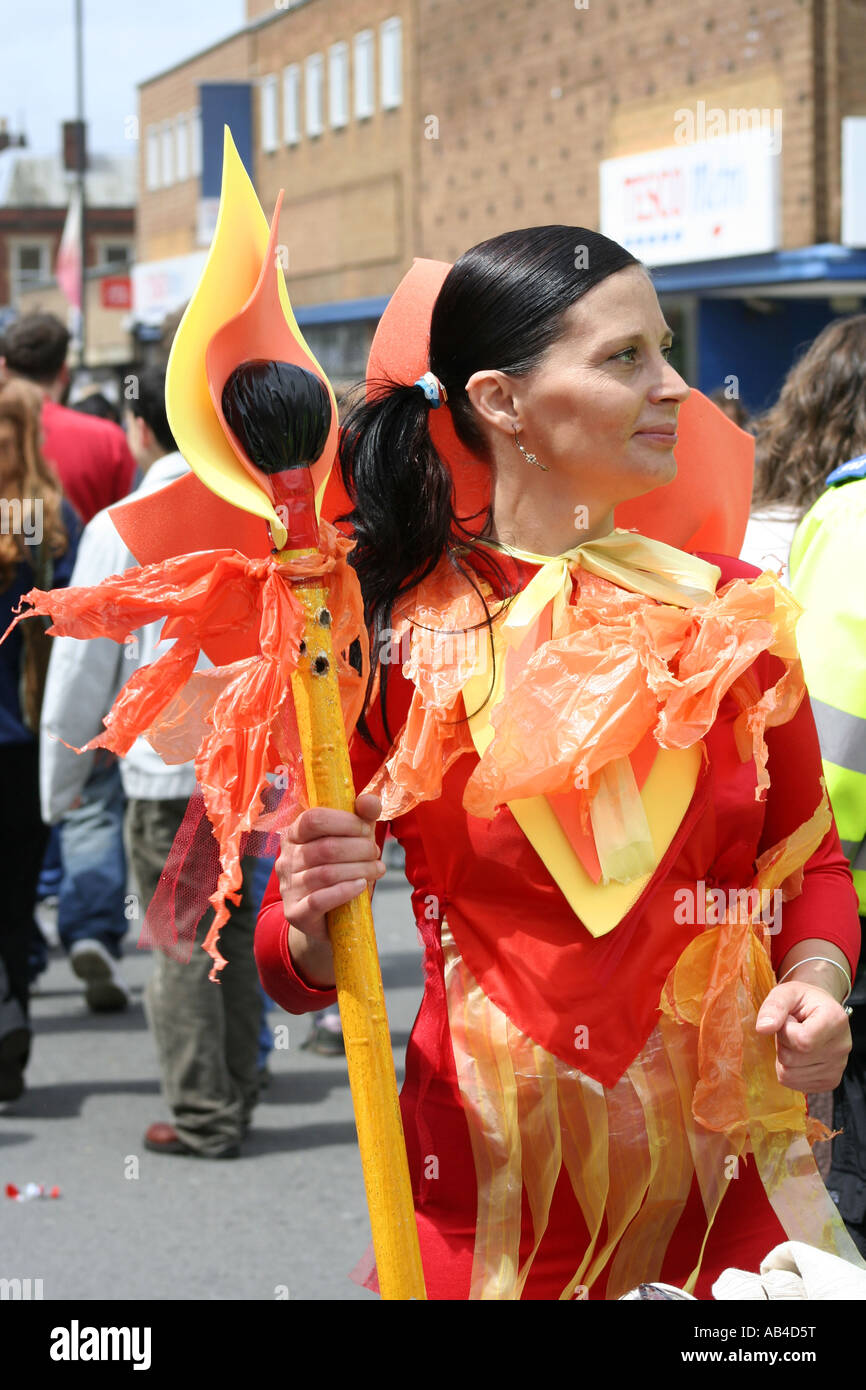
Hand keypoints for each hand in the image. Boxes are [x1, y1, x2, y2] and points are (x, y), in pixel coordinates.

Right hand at [275, 792, 384, 943]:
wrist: (325, 918)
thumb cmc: (340, 871)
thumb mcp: (351, 841)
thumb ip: (361, 818)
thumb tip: (369, 801)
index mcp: (295, 835)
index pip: (313, 819)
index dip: (345, 822)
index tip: (367, 829)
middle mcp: (286, 859)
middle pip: (325, 847)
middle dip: (359, 849)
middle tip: (376, 853)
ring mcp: (288, 887)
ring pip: (326, 873)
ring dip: (359, 870)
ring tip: (376, 870)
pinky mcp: (295, 912)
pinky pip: (318, 900)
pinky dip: (344, 891)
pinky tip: (361, 887)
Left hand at [755, 981, 851, 1091]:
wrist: (818, 1010)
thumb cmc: (802, 1001)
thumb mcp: (786, 993)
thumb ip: (774, 1007)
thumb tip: (763, 1028)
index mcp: (836, 1020)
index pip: (802, 1041)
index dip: (785, 1032)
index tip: (789, 1020)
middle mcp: (842, 1046)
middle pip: (793, 1059)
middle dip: (782, 1044)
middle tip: (791, 1030)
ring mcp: (838, 1067)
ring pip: (790, 1075)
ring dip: (784, 1058)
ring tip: (795, 1041)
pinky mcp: (830, 1082)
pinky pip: (794, 1084)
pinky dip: (788, 1071)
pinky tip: (798, 1055)